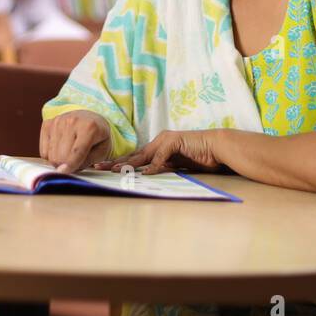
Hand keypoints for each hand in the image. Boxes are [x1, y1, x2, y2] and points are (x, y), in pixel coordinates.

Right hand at [40, 111, 111, 172]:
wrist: (89, 118)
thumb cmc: (97, 137)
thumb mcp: (102, 151)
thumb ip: (87, 161)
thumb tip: (65, 170)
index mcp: (90, 127)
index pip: (77, 151)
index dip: (71, 164)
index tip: (64, 172)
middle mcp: (71, 121)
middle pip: (61, 155)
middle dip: (67, 164)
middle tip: (75, 161)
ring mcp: (57, 122)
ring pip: (51, 155)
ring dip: (59, 161)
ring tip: (68, 154)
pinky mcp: (47, 125)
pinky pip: (43, 152)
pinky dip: (51, 155)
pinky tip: (60, 149)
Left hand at [94, 129, 224, 175]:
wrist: (216, 147)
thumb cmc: (198, 157)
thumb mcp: (176, 166)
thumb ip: (162, 168)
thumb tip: (146, 176)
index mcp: (157, 147)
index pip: (135, 157)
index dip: (120, 164)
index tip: (105, 170)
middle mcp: (158, 141)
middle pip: (134, 154)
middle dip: (116, 162)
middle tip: (99, 167)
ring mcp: (166, 140)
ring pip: (144, 154)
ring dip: (129, 163)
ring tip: (116, 170)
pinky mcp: (175, 141)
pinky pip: (162, 156)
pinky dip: (154, 165)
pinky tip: (146, 173)